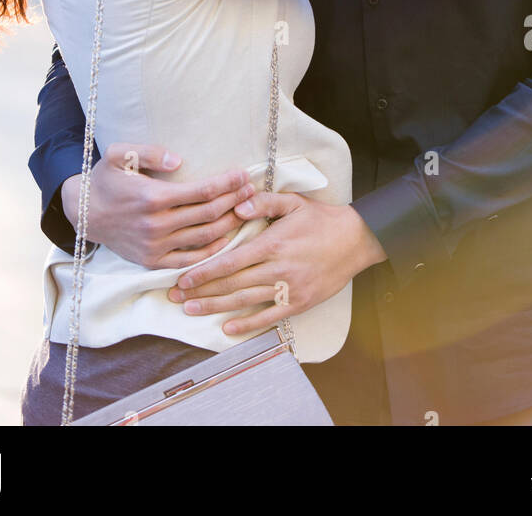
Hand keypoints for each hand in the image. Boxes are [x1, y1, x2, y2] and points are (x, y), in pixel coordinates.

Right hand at [60, 143, 255, 267]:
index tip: (244, 174)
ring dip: (229, 223)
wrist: (83, 213)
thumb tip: (177, 160)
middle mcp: (156, 224)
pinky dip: (211, 250)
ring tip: (246, 210)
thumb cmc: (105, 179)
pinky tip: (226, 238)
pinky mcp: (152, 261)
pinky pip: (189, 259)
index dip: (227, 183)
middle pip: (208, 214)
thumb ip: (149, 152)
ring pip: (204, 237)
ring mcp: (155, 246)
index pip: (202, 191)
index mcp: (152, 197)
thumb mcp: (119, 154)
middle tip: (252, 190)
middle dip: (234, 200)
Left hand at [166, 193, 386, 335]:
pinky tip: (228, 328)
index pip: (231, 260)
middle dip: (201, 291)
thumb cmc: (321, 219)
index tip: (183, 277)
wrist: (355, 240)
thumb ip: (264, 202)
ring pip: (245, 300)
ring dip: (215, 307)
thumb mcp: (293, 202)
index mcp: (272, 243)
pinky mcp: (299, 302)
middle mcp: (277, 269)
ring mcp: (288, 288)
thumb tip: (236, 206)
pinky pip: (269, 317)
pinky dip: (248, 324)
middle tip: (175, 296)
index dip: (204, 271)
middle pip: (231, 283)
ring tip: (191, 310)